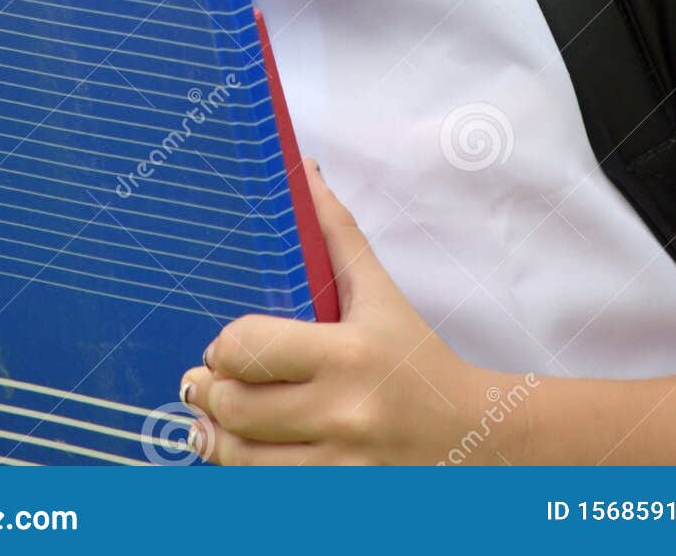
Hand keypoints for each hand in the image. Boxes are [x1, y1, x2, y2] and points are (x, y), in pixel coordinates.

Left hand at [176, 156, 529, 464]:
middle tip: (202, 381)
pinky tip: (240, 456)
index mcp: (348, 353)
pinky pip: (266, 495)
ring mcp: (339, 469)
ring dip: (214, 438)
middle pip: (235, 407)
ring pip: (240, 460)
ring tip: (208, 421)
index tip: (222, 347)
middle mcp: (342, 413)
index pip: (248, 348)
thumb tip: (306, 171)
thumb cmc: (419, 359)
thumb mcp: (381, 294)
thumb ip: (338, 234)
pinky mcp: (337, 503)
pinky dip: (244, 476)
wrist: (473, 441)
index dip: (223, 347)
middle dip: (208, 391)